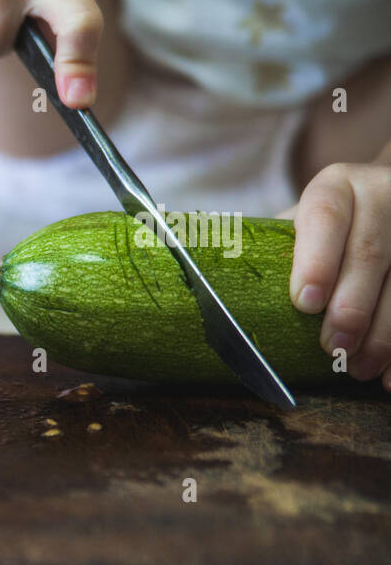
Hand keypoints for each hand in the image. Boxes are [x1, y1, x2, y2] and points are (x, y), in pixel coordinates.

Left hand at [285, 149, 390, 389]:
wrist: (381, 200)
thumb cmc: (321, 229)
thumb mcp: (293, 226)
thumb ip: (262, 249)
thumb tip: (193, 280)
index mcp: (336, 187)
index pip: (325, 217)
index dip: (315, 260)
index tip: (304, 303)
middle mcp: (381, 197)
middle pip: (370, 254)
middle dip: (352, 306)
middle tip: (331, 347)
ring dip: (382, 332)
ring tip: (356, 368)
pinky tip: (388, 376)